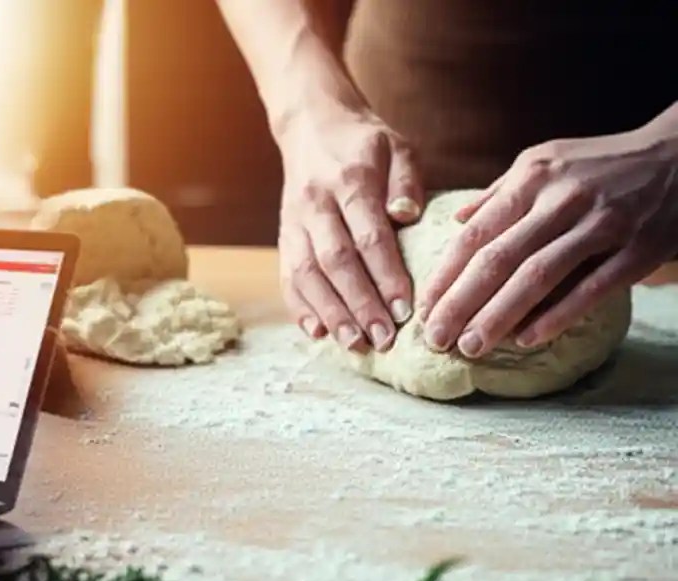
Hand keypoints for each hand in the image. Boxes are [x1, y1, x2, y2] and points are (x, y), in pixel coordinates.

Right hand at [277, 106, 423, 351]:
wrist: (311, 125)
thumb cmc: (364, 142)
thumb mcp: (397, 147)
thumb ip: (406, 180)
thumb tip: (408, 216)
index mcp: (348, 180)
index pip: (369, 235)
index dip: (386, 275)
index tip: (406, 309)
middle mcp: (315, 204)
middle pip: (335, 261)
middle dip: (359, 304)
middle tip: (383, 339)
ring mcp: (294, 222)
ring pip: (306, 273)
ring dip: (330, 312)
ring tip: (353, 343)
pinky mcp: (284, 235)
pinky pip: (286, 275)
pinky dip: (300, 306)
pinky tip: (317, 331)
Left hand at [420, 117, 677, 357]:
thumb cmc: (601, 163)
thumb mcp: (546, 161)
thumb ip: (500, 193)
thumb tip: (456, 220)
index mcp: (533, 179)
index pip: (476, 235)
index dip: (445, 275)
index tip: (423, 309)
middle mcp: (562, 200)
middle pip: (498, 259)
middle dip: (460, 303)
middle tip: (435, 339)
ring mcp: (602, 224)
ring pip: (538, 276)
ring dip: (498, 315)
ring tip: (470, 346)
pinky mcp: (639, 248)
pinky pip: (591, 287)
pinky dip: (557, 315)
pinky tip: (526, 339)